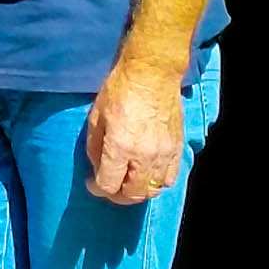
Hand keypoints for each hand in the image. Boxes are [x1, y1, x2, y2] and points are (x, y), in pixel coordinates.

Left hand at [84, 59, 183, 204]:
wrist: (152, 72)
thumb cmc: (119, 89)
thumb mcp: (96, 116)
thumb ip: (94, 147)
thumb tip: (97, 168)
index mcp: (120, 147)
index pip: (108, 185)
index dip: (96, 188)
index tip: (92, 182)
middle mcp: (144, 156)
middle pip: (132, 194)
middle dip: (117, 195)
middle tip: (109, 186)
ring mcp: (164, 153)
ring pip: (152, 190)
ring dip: (137, 191)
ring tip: (128, 182)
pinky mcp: (177, 148)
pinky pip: (169, 178)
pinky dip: (157, 182)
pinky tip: (147, 174)